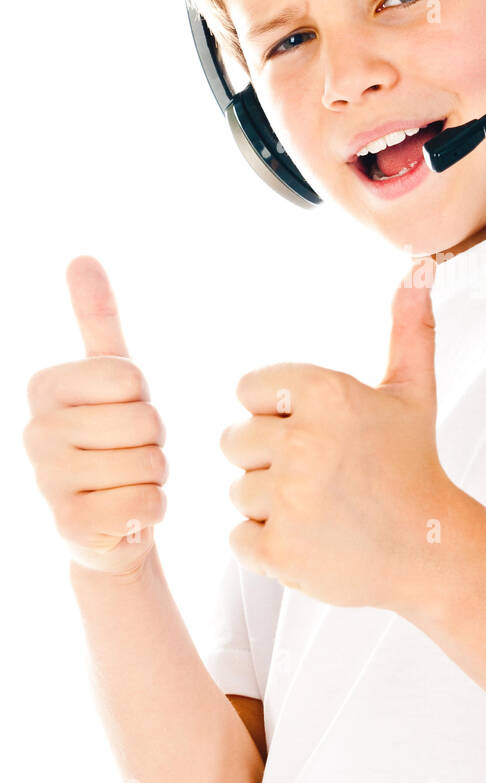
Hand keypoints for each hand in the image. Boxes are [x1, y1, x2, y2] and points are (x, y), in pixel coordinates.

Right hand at [22, 257, 168, 577]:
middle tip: (127, 454)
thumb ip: (97, 318)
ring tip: (124, 482)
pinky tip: (125, 513)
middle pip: (145, 421)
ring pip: (150, 463)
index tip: (121, 415)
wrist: (107, 524)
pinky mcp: (71, 525)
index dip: (143, 401)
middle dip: (153, 442)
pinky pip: (147, 503)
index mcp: (44, 386)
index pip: (131, 378)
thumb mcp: (110, 376)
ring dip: (153, 476)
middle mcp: (35, 431)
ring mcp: (48, 480)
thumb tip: (82, 257)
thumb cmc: (113, 442)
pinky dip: (151, 509)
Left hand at [220, 263, 452, 611]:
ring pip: (237, 492)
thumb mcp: (413, 392)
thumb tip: (420, 266)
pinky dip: (266, 548)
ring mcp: (289, 498)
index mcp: (324, 392)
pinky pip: (238, 539)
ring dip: (269, 507)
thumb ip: (408, 327)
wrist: (430, 551)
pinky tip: (310, 541)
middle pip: (234, 441)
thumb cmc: (412, 466)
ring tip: (319, 511)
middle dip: (268, 462)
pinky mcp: (279, 550)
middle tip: (319, 478)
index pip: (247, 391)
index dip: (275, 415)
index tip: (316, 435)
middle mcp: (302, 440)